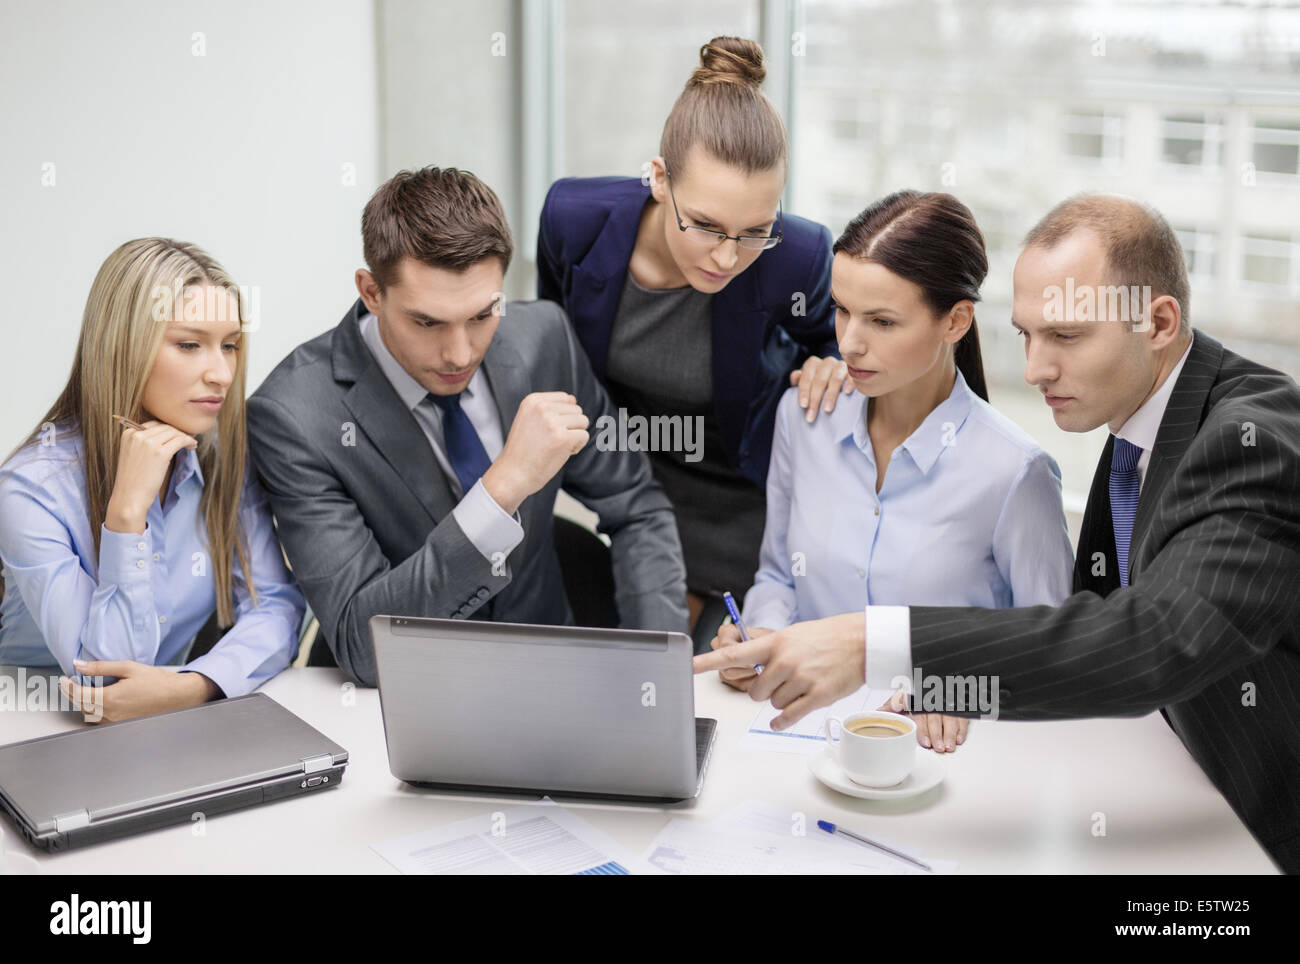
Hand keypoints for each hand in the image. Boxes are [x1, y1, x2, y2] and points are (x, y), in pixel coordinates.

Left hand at [59, 660, 219, 723]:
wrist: (177, 696)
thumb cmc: (156, 681)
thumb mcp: (128, 668)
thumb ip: (100, 667)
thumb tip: (79, 665)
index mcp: (110, 699)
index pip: (78, 694)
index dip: (67, 686)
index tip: (64, 679)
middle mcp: (110, 714)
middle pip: (81, 706)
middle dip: (76, 693)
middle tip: (77, 681)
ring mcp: (115, 722)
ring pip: (89, 714)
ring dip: (86, 703)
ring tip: (92, 690)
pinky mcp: (121, 725)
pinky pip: (101, 719)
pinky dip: (97, 710)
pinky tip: (105, 700)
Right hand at [105, 420, 197, 532]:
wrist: (129, 498)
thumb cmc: (133, 480)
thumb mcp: (133, 454)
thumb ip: (144, 442)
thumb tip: (168, 435)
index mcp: (129, 434)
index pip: (153, 425)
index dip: (168, 430)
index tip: (176, 435)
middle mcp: (137, 435)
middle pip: (165, 427)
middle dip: (178, 432)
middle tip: (187, 439)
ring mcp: (148, 443)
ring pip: (174, 432)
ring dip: (185, 437)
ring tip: (191, 444)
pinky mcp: (160, 453)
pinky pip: (180, 440)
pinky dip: (189, 441)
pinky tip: (192, 447)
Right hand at [481, 392, 588, 513]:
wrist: (512, 474)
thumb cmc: (522, 451)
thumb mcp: (529, 420)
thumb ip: (549, 408)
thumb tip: (574, 399)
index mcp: (533, 400)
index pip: (566, 398)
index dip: (563, 417)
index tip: (548, 430)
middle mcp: (542, 407)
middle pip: (577, 410)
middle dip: (570, 427)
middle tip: (551, 441)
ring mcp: (553, 422)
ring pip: (583, 422)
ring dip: (574, 436)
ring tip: (556, 446)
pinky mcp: (563, 438)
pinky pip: (584, 436)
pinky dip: (576, 447)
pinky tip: (561, 453)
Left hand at [693, 611, 864, 729]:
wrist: (860, 641)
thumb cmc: (825, 637)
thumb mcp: (792, 635)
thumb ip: (770, 651)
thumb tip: (752, 671)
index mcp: (774, 642)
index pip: (735, 653)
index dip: (709, 661)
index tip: (688, 666)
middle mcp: (784, 660)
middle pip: (754, 692)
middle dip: (764, 690)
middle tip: (782, 680)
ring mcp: (801, 679)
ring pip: (772, 704)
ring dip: (782, 700)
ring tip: (801, 683)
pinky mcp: (817, 696)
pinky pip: (788, 716)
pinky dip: (783, 721)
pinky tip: (783, 720)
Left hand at [789, 356, 853, 422]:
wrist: (841, 383)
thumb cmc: (819, 386)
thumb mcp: (808, 383)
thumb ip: (800, 380)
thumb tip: (795, 377)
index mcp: (813, 364)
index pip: (806, 377)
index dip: (804, 391)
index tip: (803, 405)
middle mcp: (827, 363)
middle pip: (819, 379)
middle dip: (815, 399)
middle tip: (811, 416)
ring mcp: (842, 366)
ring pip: (835, 378)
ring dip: (830, 394)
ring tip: (827, 410)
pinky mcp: (854, 372)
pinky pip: (852, 376)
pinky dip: (849, 383)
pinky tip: (847, 392)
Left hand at [879, 690, 969, 752]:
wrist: (929, 671)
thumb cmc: (915, 686)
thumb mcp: (902, 693)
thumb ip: (892, 704)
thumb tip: (878, 712)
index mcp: (918, 697)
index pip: (921, 715)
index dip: (923, 730)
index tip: (925, 742)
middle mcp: (932, 699)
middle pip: (936, 718)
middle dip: (938, 734)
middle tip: (939, 747)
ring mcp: (946, 700)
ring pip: (950, 717)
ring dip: (951, 733)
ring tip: (949, 746)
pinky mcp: (957, 703)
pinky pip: (962, 715)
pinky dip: (962, 727)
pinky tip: (960, 738)